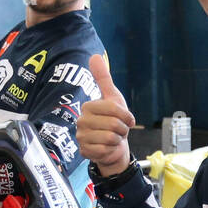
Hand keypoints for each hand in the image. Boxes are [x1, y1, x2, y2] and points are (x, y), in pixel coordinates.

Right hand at [78, 54, 135, 176]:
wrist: (113, 145)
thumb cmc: (113, 120)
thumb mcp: (112, 97)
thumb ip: (103, 78)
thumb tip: (94, 56)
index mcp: (88, 106)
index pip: (113, 108)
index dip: (126, 115)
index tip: (127, 119)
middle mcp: (81, 121)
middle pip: (113, 124)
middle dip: (122, 129)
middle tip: (118, 130)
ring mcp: (81, 137)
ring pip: (110, 137)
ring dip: (117, 139)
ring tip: (113, 138)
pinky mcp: (84, 151)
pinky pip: (105, 150)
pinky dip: (111, 150)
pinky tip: (107, 148)